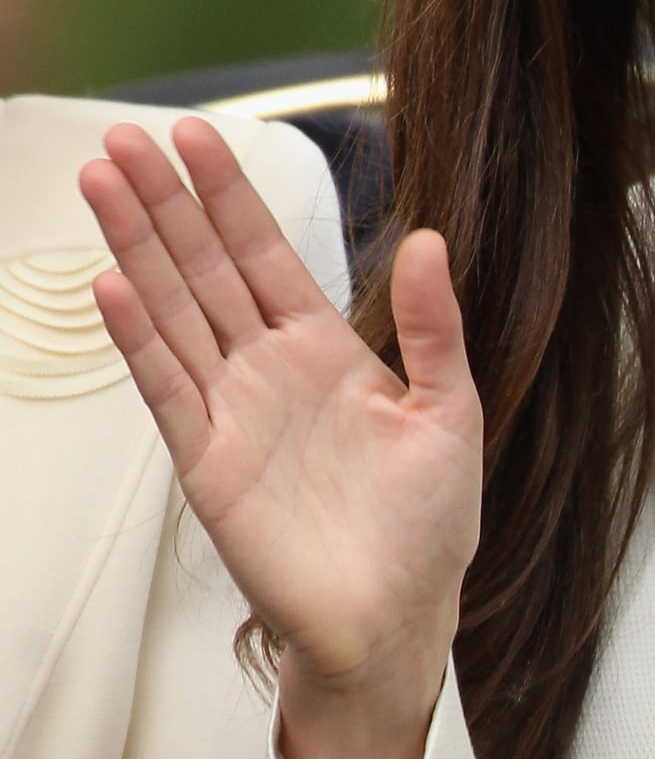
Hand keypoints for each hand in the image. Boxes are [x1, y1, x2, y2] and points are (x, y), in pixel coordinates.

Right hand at [80, 121, 483, 758]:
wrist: (399, 621)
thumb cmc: (428, 527)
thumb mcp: (450, 413)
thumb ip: (435, 328)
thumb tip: (428, 239)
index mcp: (325, 350)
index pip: (266, 254)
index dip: (230, 196)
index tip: (197, 137)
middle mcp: (269, 371)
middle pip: (205, 268)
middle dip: (166, 203)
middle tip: (125, 138)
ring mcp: (232, 413)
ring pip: (174, 313)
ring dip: (137, 249)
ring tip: (100, 185)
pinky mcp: (209, 465)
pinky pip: (168, 389)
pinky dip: (140, 337)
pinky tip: (113, 285)